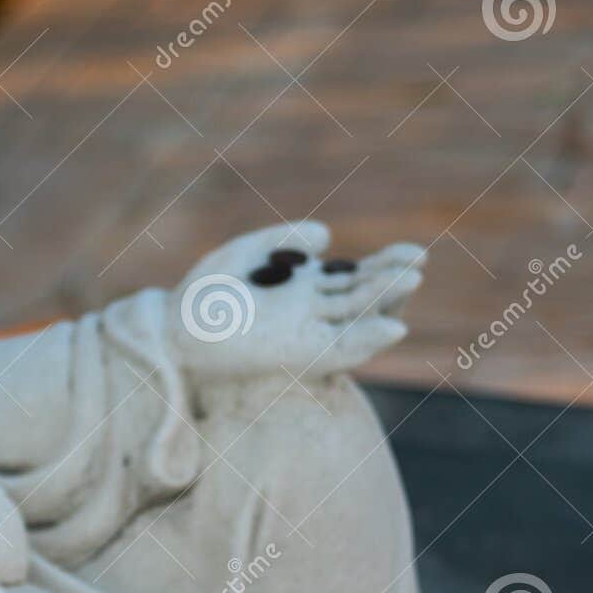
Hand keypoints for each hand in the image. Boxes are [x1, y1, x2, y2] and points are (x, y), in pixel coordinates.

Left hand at [166, 221, 425, 380]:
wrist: (172, 330)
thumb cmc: (202, 295)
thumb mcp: (246, 253)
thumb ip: (286, 240)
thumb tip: (327, 235)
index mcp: (303, 291)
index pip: (355, 279)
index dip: (385, 265)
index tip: (414, 252)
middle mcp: (310, 315)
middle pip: (364, 298)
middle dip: (392, 279)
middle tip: (420, 261)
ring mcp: (306, 336)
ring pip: (358, 321)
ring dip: (386, 304)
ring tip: (412, 281)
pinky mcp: (296, 356)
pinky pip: (340, 352)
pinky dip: (367, 341)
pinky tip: (392, 327)